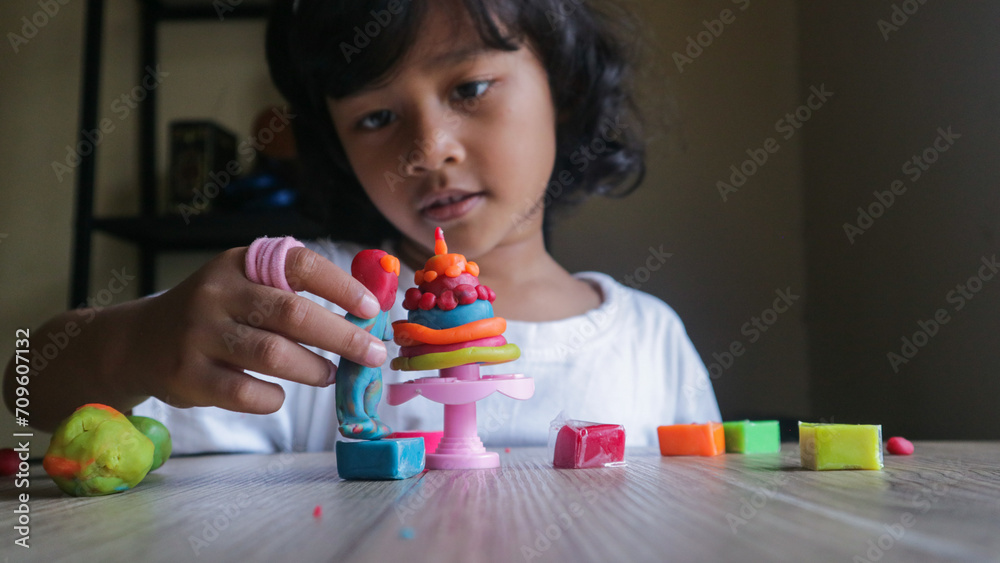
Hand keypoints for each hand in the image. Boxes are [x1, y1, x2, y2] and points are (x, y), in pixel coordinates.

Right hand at [125, 247, 385, 413]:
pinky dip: (274, 397)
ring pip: (273, 355)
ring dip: (314, 369)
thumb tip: (362, 314)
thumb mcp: (243, 284)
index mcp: (240, 264)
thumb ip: (290, 290)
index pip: (300, 265)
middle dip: (343, 337)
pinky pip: (247, 393)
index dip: (342, 286)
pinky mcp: (188, 375)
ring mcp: (199, 335)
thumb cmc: (215, 314)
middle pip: (292, 314)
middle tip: (372, 353)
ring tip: (330, 374)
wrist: (139, 342)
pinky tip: (280, 394)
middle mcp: (216, 293)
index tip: (372, 309)